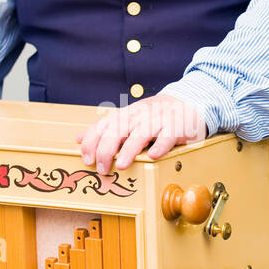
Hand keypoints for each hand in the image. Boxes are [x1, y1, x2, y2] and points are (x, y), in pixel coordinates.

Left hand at [77, 94, 206, 173]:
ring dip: (130, 150)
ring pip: (141, 133)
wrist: (189, 101)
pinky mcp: (176, 127)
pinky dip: (160, 146)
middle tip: (102, 168)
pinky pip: (168, 136)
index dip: (92, 141)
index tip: (86, 158)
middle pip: (118, 129)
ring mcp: (158, 121)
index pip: (103, 125)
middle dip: (107, 149)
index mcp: (127, 114)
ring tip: (122, 166)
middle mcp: (140, 116)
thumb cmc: (155, 115)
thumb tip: (79, 138)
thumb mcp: (129, 118)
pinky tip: (153, 156)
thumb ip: (105, 128)